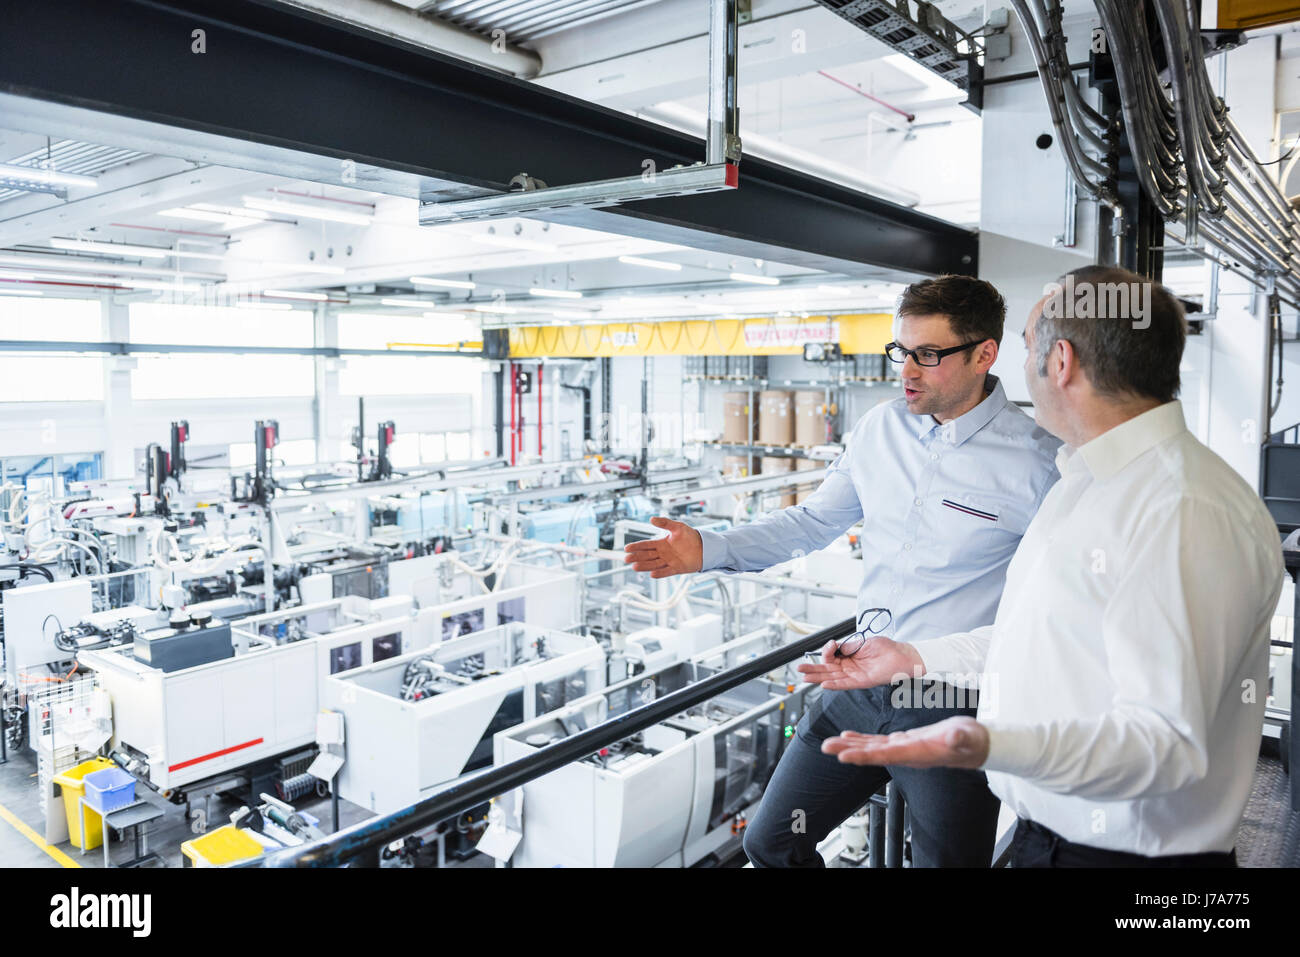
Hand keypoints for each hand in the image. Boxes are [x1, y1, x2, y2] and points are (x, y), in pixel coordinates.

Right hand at [622, 516, 702, 578]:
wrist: (704, 547)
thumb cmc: (691, 536)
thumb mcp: (677, 526)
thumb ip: (665, 522)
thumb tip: (652, 519)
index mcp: (661, 543)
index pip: (646, 545)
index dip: (636, 547)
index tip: (627, 548)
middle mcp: (663, 553)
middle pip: (647, 556)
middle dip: (636, 557)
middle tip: (626, 559)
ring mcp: (669, 561)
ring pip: (654, 564)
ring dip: (644, 566)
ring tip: (635, 567)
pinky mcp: (677, 568)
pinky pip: (666, 571)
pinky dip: (659, 573)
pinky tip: (652, 574)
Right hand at [796, 635, 923, 690]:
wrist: (902, 655)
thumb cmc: (886, 648)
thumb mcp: (862, 642)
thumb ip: (847, 646)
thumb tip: (833, 646)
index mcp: (849, 656)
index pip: (831, 657)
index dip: (827, 651)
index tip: (830, 644)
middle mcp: (850, 667)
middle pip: (828, 669)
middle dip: (813, 668)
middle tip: (800, 668)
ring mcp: (855, 675)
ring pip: (833, 677)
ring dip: (818, 677)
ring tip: (805, 677)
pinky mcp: (862, 682)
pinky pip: (845, 684)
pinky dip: (834, 684)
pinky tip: (823, 684)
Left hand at [820, 716, 988, 769]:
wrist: (976, 744)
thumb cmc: (972, 741)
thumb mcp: (967, 736)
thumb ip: (959, 739)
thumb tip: (953, 738)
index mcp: (916, 753)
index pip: (884, 756)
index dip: (863, 756)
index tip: (843, 757)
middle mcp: (905, 754)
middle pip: (871, 753)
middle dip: (848, 751)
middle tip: (826, 748)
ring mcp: (903, 749)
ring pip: (871, 748)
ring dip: (850, 746)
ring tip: (831, 743)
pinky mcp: (904, 742)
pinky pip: (878, 743)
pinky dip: (862, 740)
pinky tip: (849, 737)